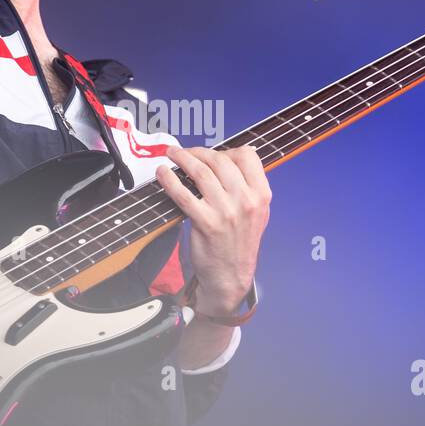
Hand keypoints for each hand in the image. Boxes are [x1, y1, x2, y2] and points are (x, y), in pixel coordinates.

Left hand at [155, 146, 270, 314]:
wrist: (231, 276)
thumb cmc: (239, 243)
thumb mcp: (256, 213)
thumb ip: (248, 187)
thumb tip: (227, 160)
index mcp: (261, 195)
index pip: (248, 156)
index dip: (227, 149)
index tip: (212, 154)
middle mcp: (246, 201)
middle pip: (220, 160)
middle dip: (199, 152)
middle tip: (185, 152)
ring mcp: (226, 211)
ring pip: (201, 172)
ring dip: (182, 158)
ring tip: (172, 155)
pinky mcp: (206, 222)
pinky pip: (183, 193)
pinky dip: (170, 180)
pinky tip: (163, 173)